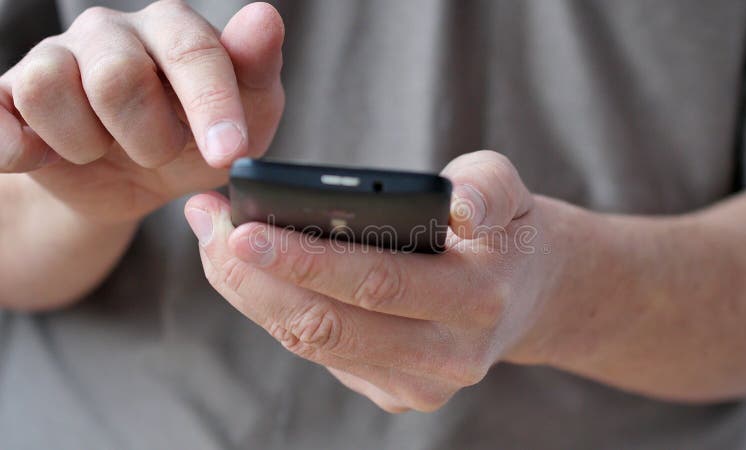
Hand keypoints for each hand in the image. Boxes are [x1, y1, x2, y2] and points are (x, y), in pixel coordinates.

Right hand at [0, 1, 284, 224]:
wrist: (139, 179)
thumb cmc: (198, 139)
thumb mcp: (247, 116)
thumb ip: (256, 68)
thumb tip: (265, 19)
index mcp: (173, 29)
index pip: (191, 51)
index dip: (211, 106)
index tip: (228, 153)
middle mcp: (111, 32)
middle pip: (117, 76)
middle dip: (149, 136)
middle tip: (160, 150)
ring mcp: (56, 59)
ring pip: (50, 88)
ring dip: (89, 145)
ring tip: (109, 150)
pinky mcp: (13, 96)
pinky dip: (14, 143)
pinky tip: (39, 155)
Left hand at [185, 150, 587, 411]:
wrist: (525, 292)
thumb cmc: (502, 228)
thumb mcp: (507, 188)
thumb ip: (486, 188)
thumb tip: (455, 206)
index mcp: (478, 300)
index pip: (378, 283)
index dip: (306, 260)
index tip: (241, 226)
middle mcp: (449, 356)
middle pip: (328, 326)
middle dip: (253, 279)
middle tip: (205, 223)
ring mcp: (421, 385)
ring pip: (314, 344)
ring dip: (250, 294)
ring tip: (211, 237)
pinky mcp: (396, 393)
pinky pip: (320, 354)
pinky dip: (274, 311)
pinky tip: (248, 271)